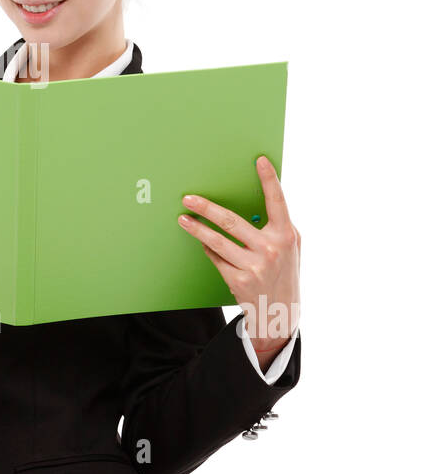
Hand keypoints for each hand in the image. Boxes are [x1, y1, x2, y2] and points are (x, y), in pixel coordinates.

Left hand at [177, 156, 300, 353]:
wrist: (280, 312)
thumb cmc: (283, 271)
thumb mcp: (289, 247)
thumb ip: (276, 225)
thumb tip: (254, 200)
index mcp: (286, 235)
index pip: (277, 202)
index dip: (269, 180)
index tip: (259, 161)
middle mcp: (271, 249)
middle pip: (231, 221)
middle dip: (207, 208)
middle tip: (189, 198)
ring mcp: (254, 266)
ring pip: (217, 241)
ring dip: (197, 228)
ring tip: (183, 219)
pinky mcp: (239, 281)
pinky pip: (216, 258)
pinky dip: (208, 249)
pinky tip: (202, 242)